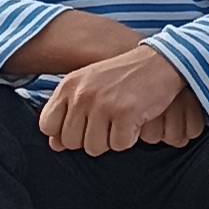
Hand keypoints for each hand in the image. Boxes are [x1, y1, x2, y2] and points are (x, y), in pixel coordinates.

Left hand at [40, 40, 207, 155]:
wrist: (161, 61)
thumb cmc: (125, 76)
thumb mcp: (90, 85)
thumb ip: (68, 112)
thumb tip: (55, 145)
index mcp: (69, 85)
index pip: (47, 126)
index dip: (64, 132)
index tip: (83, 124)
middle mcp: (82, 94)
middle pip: (71, 142)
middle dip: (91, 138)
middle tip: (108, 121)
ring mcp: (103, 104)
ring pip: (95, 147)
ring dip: (111, 139)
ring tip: (122, 119)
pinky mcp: (126, 113)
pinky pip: (120, 145)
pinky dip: (130, 138)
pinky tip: (136, 119)